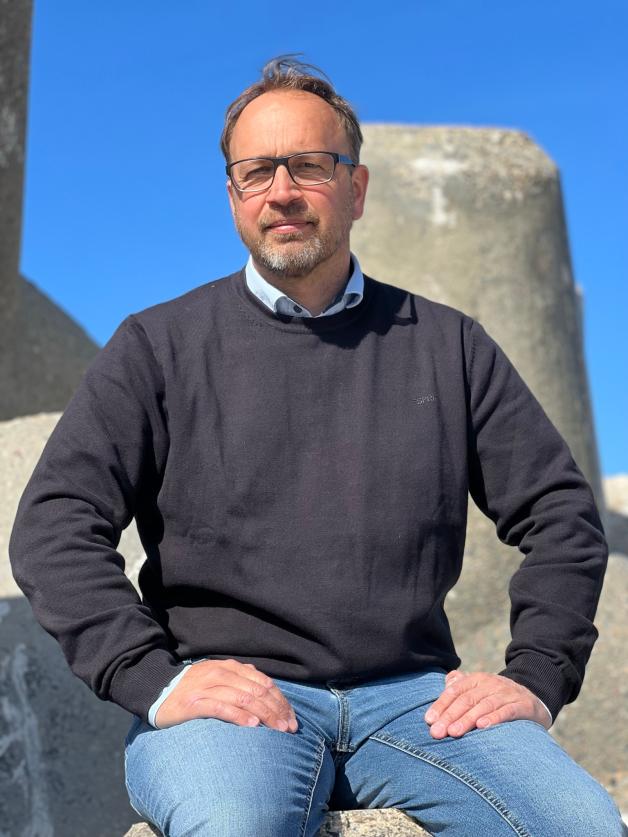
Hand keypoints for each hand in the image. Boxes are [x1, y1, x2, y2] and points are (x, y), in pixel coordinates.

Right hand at [155, 658, 298, 732]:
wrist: (157, 690)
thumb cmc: (193, 688)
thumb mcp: (219, 677)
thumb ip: (241, 680)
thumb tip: (268, 689)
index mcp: (230, 667)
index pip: (263, 683)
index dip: (281, 701)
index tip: (292, 719)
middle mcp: (220, 673)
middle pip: (257, 691)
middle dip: (277, 710)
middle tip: (290, 728)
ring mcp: (207, 687)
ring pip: (243, 698)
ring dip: (264, 714)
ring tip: (277, 728)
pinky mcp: (194, 703)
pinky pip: (221, 707)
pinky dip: (239, 716)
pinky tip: (252, 725)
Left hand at [424, 670, 551, 738]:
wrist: (533, 699)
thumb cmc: (497, 698)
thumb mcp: (478, 690)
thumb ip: (460, 687)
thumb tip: (446, 683)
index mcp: (476, 679)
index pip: (455, 691)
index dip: (441, 705)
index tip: (429, 721)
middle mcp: (490, 684)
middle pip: (466, 699)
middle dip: (450, 716)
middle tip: (437, 732)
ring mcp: (507, 693)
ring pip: (484, 705)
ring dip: (467, 719)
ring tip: (454, 732)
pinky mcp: (522, 705)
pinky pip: (507, 711)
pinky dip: (494, 718)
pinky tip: (483, 727)